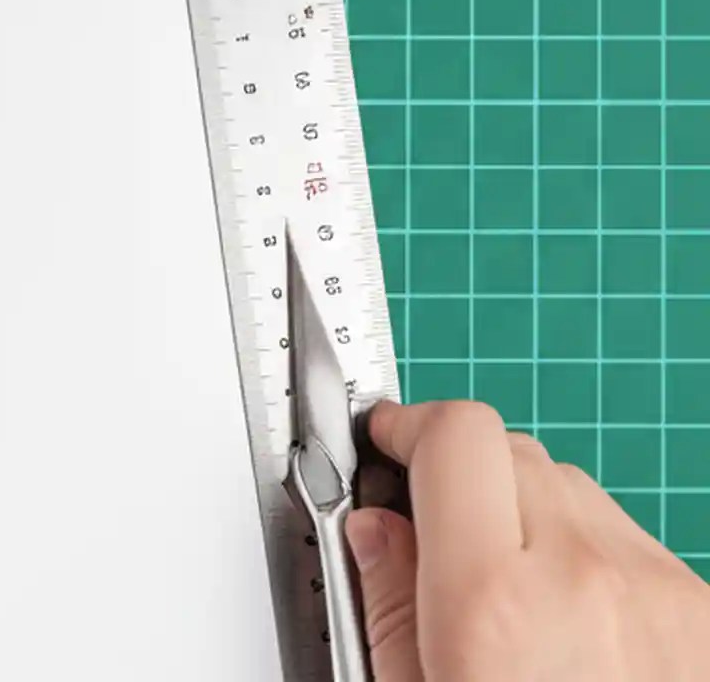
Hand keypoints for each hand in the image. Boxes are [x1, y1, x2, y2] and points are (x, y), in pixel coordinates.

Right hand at [347, 400, 709, 680]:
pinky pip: (626, 538)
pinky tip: (565, 623)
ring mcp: (658, 590)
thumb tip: (372, 532)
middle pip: (508, 450)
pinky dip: (582, 552)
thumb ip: (387, 611)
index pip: (454, 439)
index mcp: (493, 608)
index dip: (409, 426)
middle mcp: (586, 577)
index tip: (384, 439)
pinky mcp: (702, 610)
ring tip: (500, 587)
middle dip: (455, 468)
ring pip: (571, 487)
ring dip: (522, 507)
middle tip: (425, 518)